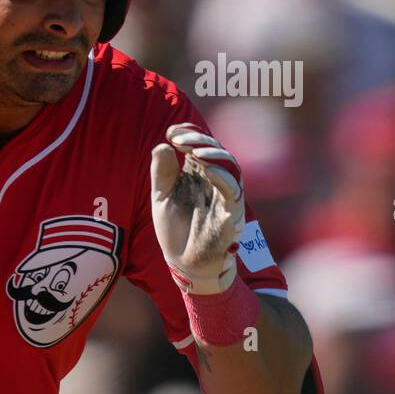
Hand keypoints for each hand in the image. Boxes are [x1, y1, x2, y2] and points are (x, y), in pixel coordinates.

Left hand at [149, 123, 244, 294]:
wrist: (184, 262)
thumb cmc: (174, 229)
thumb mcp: (161, 197)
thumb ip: (161, 173)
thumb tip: (161, 145)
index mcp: (197, 173)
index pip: (199, 146)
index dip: (190, 134)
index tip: (172, 131)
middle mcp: (214, 180)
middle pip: (215, 151)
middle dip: (199, 140)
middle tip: (179, 139)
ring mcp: (224, 194)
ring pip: (229, 165)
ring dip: (213, 155)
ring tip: (194, 151)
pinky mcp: (232, 211)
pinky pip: (233, 190)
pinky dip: (222, 176)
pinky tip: (207, 169)